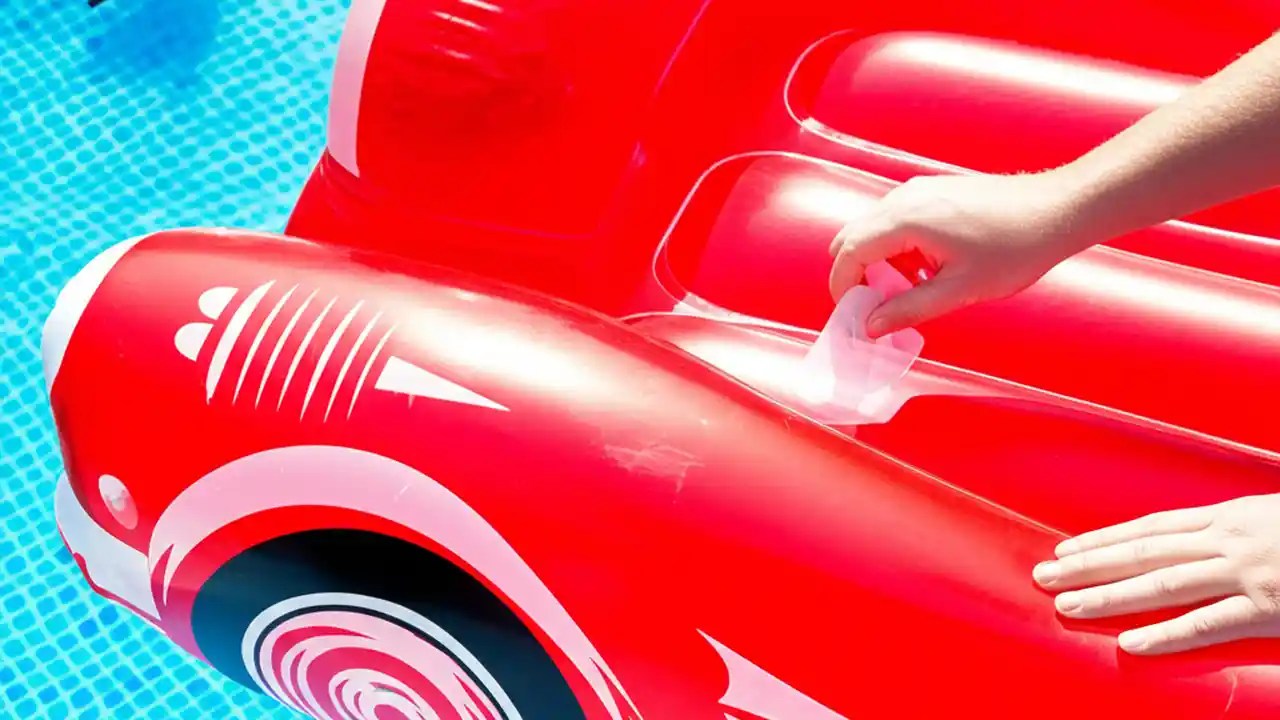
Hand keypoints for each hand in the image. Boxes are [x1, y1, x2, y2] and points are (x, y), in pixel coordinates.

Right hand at [828, 172, 1091, 337]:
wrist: (1058, 209)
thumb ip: (909, 309)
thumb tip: (870, 327)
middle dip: (855, 275)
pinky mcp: (932, 191)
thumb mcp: (959, 289)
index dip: (842, 287)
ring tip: (912, 291)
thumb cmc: (1015, 248)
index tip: (854, 315)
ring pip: (872, 230)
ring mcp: (918, 191)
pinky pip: (895, 221)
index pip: (848, 252)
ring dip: (878, 263)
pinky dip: (896, 248)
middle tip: (878, 307)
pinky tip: (928, 269)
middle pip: (851, 238)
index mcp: (906, 220)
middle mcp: (904, 198)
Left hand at [1033, 494, 1279, 654]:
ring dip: (1108, 595)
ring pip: (1161, 584)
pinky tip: (1130, 644)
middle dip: (1089, 564)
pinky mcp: (1267, 608)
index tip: (1065, 550)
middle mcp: (1228, 540)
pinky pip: (1207, 624)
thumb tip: (1202, 544)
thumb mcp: (1273, 517)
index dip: (1105, 540)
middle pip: (1142, 551)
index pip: (1151, 528)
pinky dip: (1165, 634)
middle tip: (1041, 576)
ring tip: (1065, 606)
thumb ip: (1237, 530)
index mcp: (1230, 517)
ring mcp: (1246, 573)